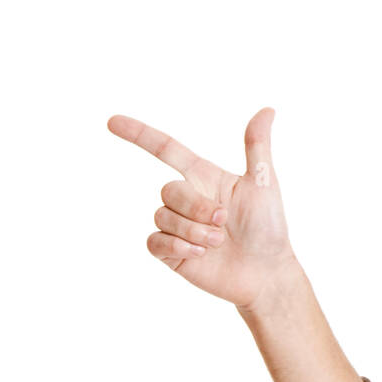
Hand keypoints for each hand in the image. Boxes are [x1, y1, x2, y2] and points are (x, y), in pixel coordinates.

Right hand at [107, 107, 298, 310]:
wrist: (266, 272)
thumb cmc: (269, 227)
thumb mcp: (263, 183)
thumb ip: (257, 146)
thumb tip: (268, 109)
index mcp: (204, 177)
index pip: (166, 149)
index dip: (139, 135)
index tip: (112, 121)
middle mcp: (187, 199)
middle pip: (168, 190)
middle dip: (197, 207)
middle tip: (224, 221)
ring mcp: (177, 226)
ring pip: (162, 216)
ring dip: (193, 230)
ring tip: (219, 241)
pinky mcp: (171, 251)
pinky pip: (154, 241)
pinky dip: (177, 245)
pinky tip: (199, 252)